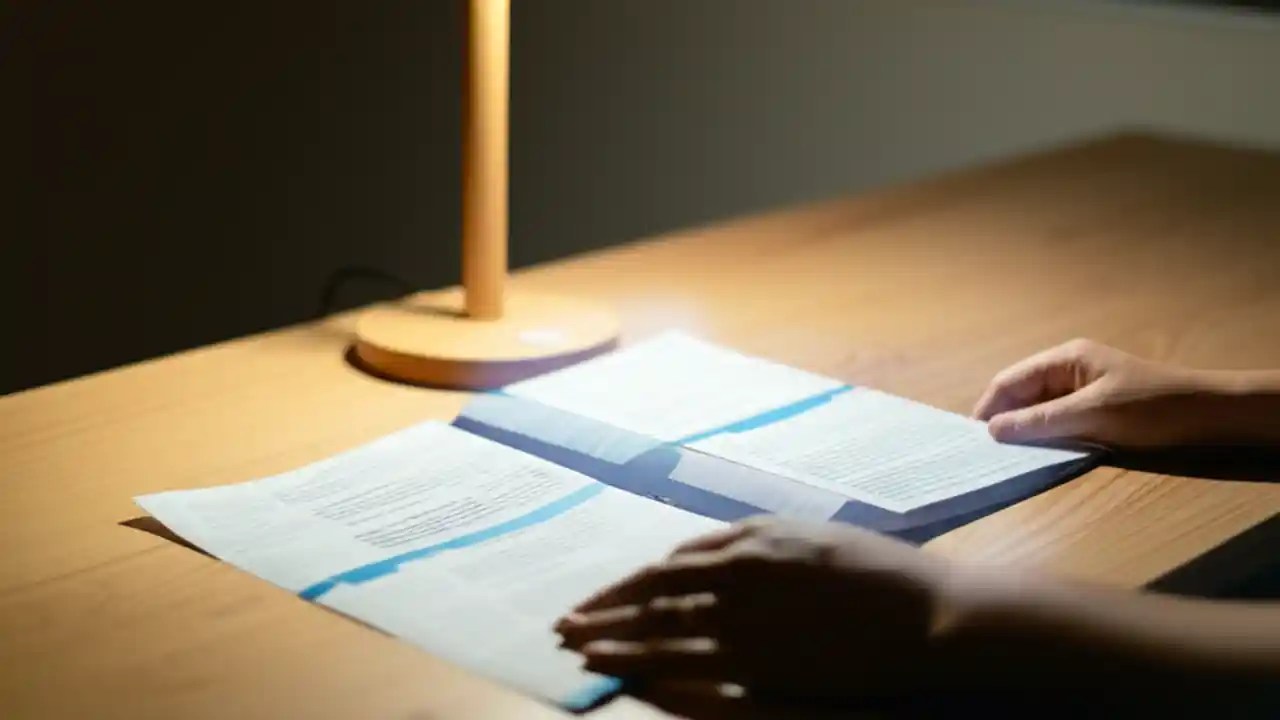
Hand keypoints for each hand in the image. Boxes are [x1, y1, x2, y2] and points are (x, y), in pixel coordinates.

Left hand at [554, 517, 951, 700]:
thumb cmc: (886, 578)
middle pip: (654, 585)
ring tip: (571, 639)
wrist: (926, 616)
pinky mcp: (750, 654)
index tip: (616, 592)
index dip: (640, 577)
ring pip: (654, 620)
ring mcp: (741, 610)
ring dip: (606, 629)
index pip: (680, 557)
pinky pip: (675, 656)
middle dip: (607, 602)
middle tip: (568, 617)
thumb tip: (730, 563)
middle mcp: (738, 566)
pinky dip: (632, 657)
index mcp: (758, 534)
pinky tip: (604, 662)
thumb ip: (770, 550)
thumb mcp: (822, 542)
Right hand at [972, 338, 1220, 449]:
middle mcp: (1069, 367)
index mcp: (1066, 358)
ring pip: (1038, 406)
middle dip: (1003, 417)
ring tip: (1008, 452)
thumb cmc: (1150, 408)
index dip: (989, 407)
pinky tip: (1040, 449)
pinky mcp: (1094, 404)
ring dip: (1023, 427)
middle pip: (1021, 391)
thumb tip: (994, 429)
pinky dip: (1045, 432)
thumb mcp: (1092, 415)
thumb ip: (1041, 421)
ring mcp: (1082, 385)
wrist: (1207, 413)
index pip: (1011, 379)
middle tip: (987, 449)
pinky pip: (1057, 416)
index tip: (973, 438)